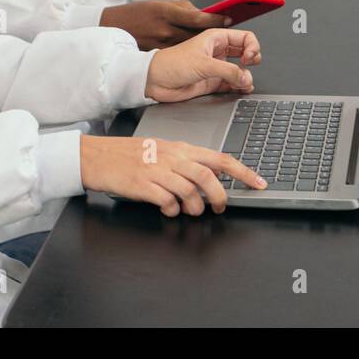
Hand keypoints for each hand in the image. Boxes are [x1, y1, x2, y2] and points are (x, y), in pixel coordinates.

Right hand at [79, 135, 266, 215]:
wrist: (98, 157)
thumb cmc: (130, 155)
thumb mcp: (163, 150)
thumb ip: (187, 160)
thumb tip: (213, 172)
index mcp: (180, 148)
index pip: (219, 157)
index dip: (243, 172)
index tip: (259, 183)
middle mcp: (172, 158)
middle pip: (207, 176)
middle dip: (219, 196)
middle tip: (219, 207)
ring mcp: (157, 171)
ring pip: (189, 191)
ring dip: (194, 206)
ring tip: (189, 210)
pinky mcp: (143, 186)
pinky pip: (167, 202)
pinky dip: (173, 210)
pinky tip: (168, 210)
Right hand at [100, 0, 229, 49]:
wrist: (113, 27)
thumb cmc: (138, 12)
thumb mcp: (161, 3)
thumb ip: (184, 9)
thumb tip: (205, 15)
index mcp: (166, 12)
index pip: (197, 17)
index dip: (216, 19)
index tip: (229, 19)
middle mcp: (165, 30)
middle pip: (198, 35)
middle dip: (215, 35)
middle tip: (229, 35)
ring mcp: (161, 45)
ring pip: (192, 48)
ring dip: (205, 47)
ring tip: (216, 45)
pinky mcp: (159, 56)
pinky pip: (181, 56)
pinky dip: (191, 54)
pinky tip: (197, 54)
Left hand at [145, 28, 260, 102]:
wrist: (155, 81)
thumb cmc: (171, 64)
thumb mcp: (203, 64)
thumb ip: (228, 71)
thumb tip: (246, 77)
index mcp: (215, 38)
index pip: (244, 37)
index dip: (252, 47)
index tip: (248, 58)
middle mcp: (217, 51)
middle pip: (245, 52)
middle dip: (252, 60)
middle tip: (249, 66)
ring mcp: (216, 67)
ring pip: (240, 70)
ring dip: (246, 76)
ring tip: (244, 83)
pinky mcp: (212, 82)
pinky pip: (232, 84)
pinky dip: (240, 87)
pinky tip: (242, 89)